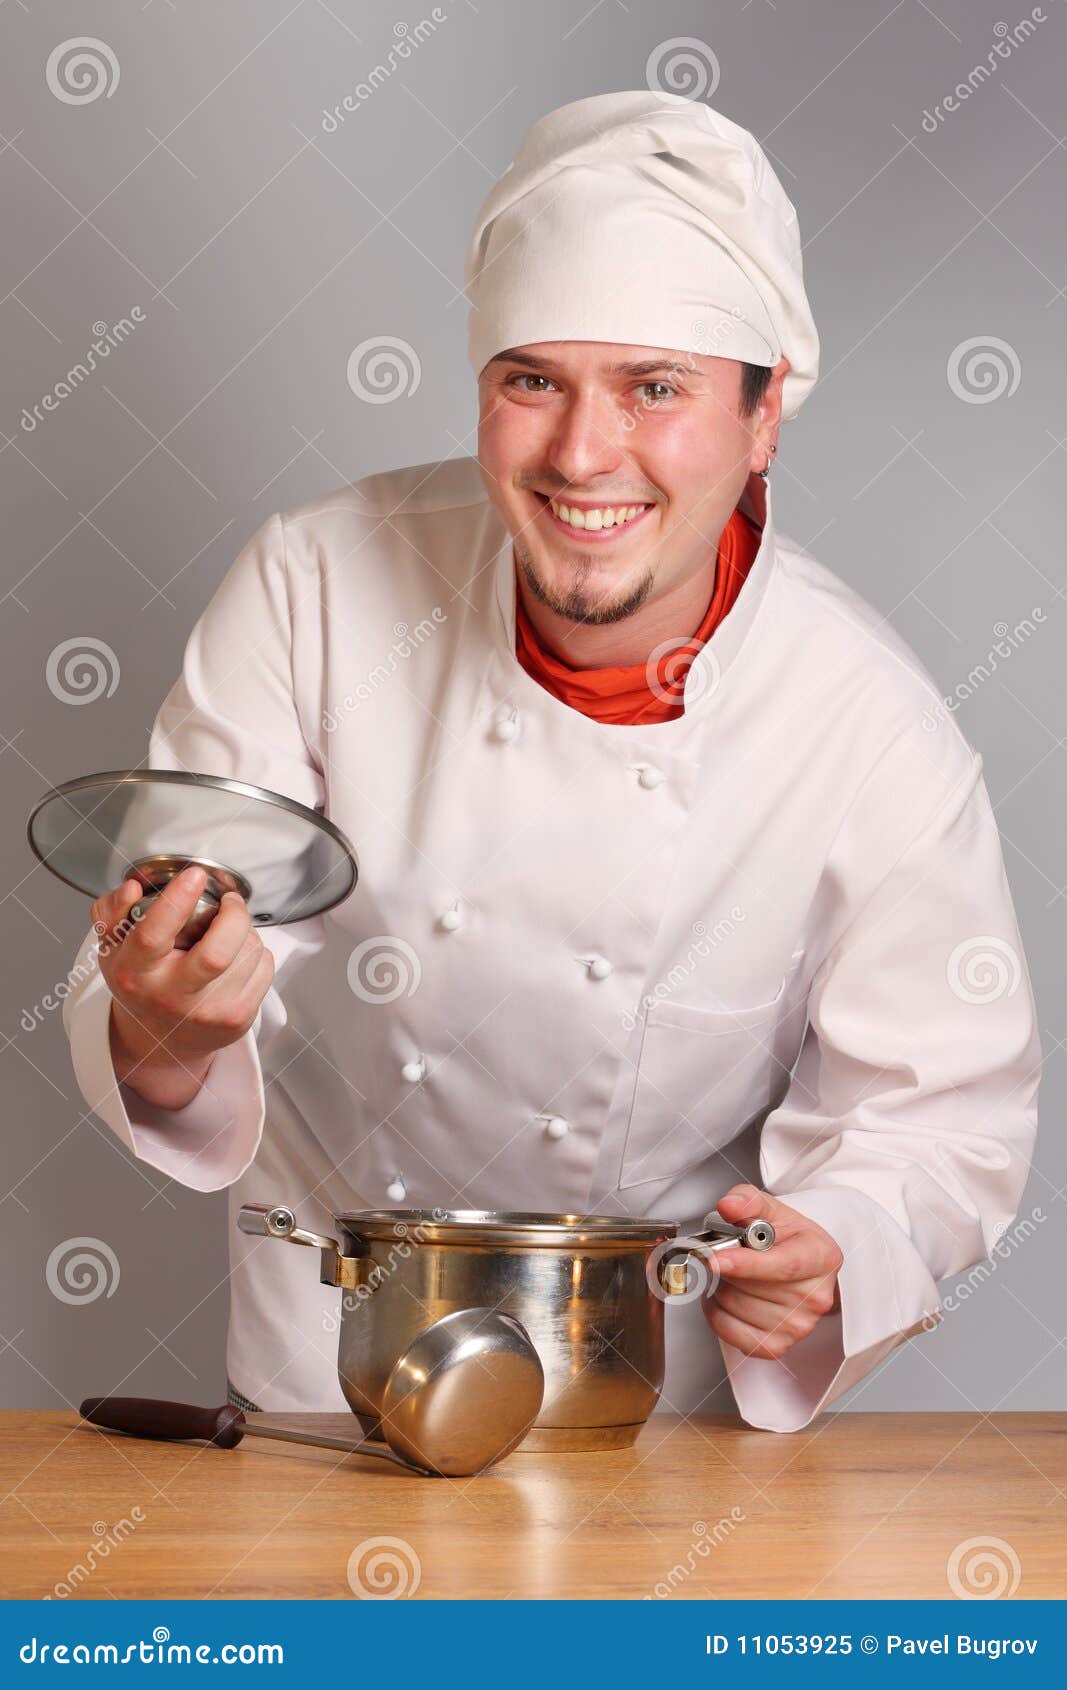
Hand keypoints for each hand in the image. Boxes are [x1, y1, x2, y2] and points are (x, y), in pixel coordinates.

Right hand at [92, 866, 274, 1108]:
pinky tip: (238, 957)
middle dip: (234, 916)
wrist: (162, 1040)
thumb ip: (111, 911)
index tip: (195, 875)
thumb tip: (133, 889)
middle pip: (217, 954)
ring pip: (248, 952)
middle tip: (230, 901)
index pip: (153, 935)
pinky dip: (258, 951)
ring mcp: (207, 1013)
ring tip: (228, 935)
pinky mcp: (237, 1019)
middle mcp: (170, 997)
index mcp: (134, 973)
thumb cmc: (141, 983)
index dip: (177, 900)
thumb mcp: (113, 948)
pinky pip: (264, 967)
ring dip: (246, 932)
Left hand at [702, 1184, 842, 1360]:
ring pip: (737, 1309)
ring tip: (735, 1276)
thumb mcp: (772, 1210)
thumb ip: (748, 1201)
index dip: (747, 1265)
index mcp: (821, 1257)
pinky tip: (730, 1298)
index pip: (783, 1266)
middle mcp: (815, 1296)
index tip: (716, 1259)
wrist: (800, 1266)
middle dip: (728, 1268)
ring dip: (722, 1289)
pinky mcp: (779, 1346)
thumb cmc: (787, 1240)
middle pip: (753, 1288)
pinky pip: (733, 1334)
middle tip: (728, 1255)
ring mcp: (799, 1325)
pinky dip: (719, 1315)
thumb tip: (729, 1206)